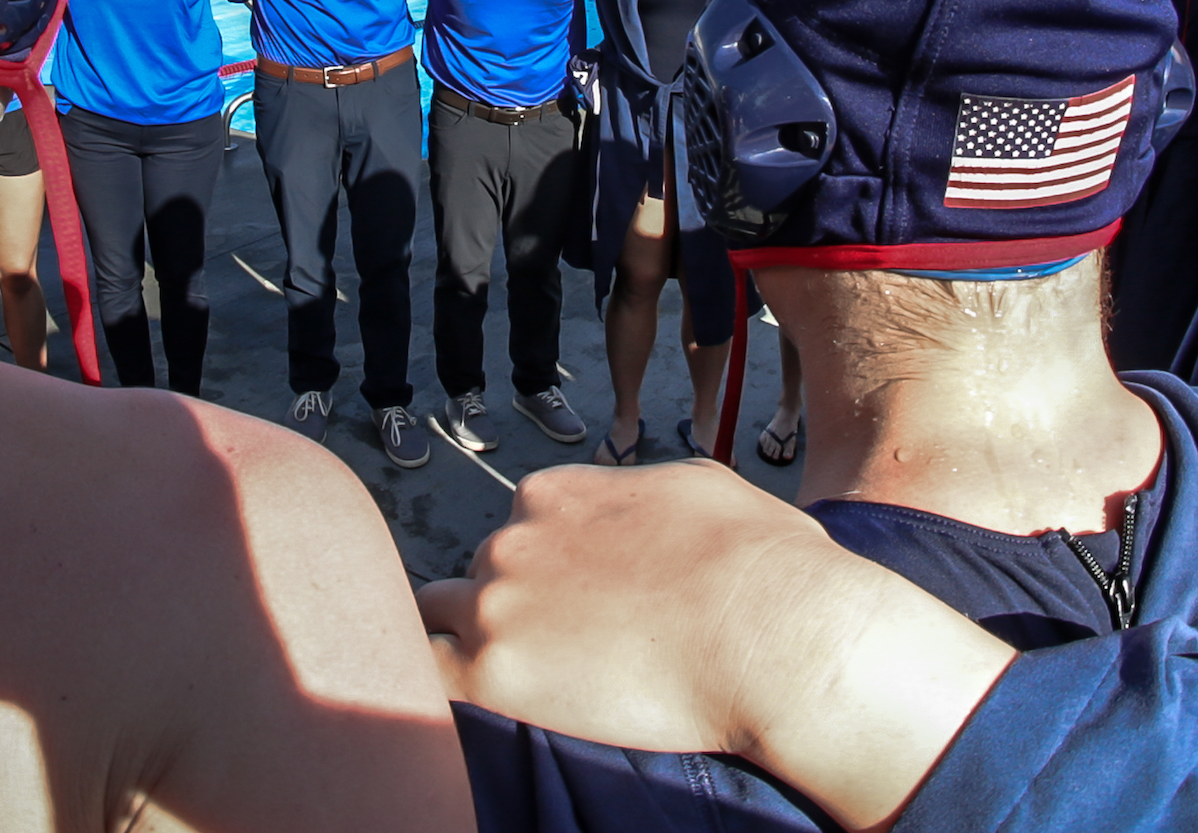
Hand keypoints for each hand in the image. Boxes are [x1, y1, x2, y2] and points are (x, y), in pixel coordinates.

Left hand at [417, 460, 1013, 830]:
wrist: (769, 629)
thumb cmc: (758, 560)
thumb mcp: (699, 487)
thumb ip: (646, 495)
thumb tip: (661, 508)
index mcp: (553, 493)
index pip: (517, 531)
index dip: (545, 571)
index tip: (575, 605)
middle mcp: (510, 538)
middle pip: (480, 577)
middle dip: (509, 610)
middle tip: (558, 653)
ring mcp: (494, 604)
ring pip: (439, 622)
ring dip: (468, 649)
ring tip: (509, 686)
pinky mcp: (492, 673)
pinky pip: (428, 679)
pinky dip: (433, 693)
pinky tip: (467, 710)